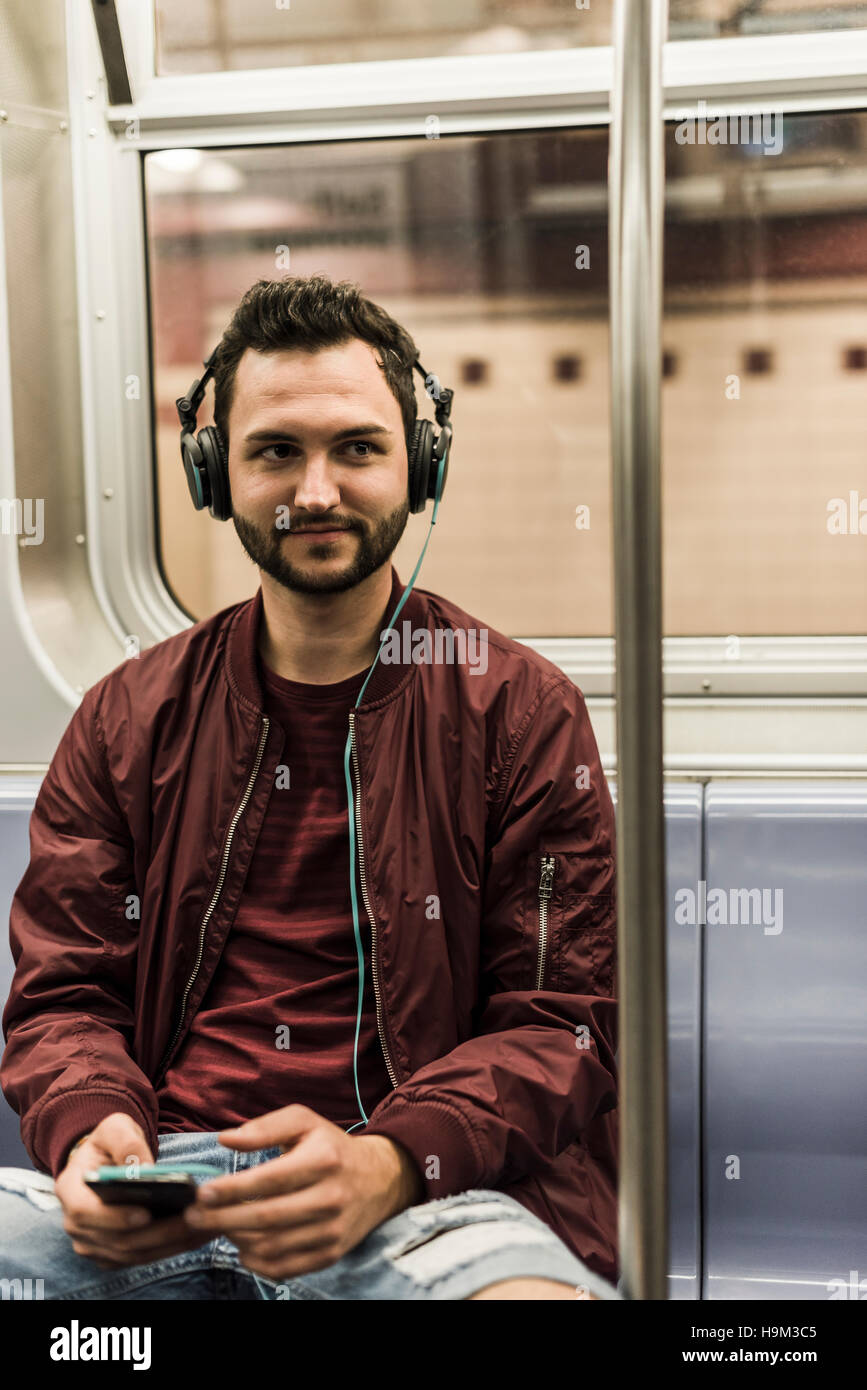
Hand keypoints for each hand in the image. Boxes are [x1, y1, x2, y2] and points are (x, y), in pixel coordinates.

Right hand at [55, 1112, 211, 1269]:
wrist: (105, 1160)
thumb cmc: (109, 1142)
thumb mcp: (115, 1128)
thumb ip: (127, 1143)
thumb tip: (145, 1169)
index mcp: (70, 1190)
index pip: (85, 1212)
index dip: (114, 1218)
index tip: (145, 1214)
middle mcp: (76, 1224)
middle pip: (116, 1240)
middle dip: (158, 1232)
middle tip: (194, 1218)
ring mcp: (93, 1243)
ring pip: (133, 1254)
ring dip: (171, 1243)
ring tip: (206, 1225)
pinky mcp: (111, 1253)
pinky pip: (142, 1258)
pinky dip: (172, 1248)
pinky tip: (199, 1234)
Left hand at [182, 1104, 424, 1281]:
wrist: (381, 1179)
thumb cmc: (331, 1147)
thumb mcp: (304, 1122)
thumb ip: (264, 1127)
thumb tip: (225, 1140)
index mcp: (323, 1160)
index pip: (268, 1181)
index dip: (230, 1190)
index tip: (201, 1193)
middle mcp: (330, 1197)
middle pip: (266, 1218)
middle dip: (222, 1219)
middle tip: (193, 1217)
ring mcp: (332, 1230)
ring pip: (272, 1246)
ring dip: (236, 1239)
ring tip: (217, 1227)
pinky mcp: (331, 1254)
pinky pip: (285, 1267)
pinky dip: (257, 1261)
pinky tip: (243, 1245)